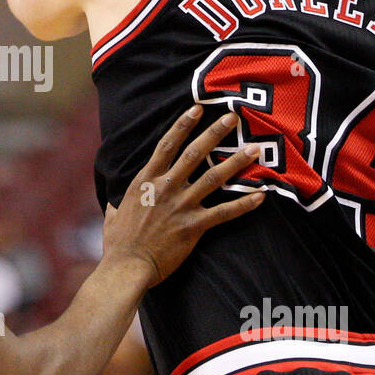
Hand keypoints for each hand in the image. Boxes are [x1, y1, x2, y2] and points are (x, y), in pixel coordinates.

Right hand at [103, 105, 263, 289]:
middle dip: (215, 133)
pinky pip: (224, 212)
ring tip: (255, 150)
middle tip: (233, 117)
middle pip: (195, 153)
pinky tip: (261, 196)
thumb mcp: (114, 214)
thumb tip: (116, 204)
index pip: (167, 145)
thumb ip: (119, 204)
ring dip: (236, 162)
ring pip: (214, 178)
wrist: (127, 266)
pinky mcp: (193, 226)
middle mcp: (166, 187)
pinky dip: (244, 204)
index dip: (183, 125)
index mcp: (146, 180)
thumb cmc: (119, 243)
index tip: (197, 109)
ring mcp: (181, 205)